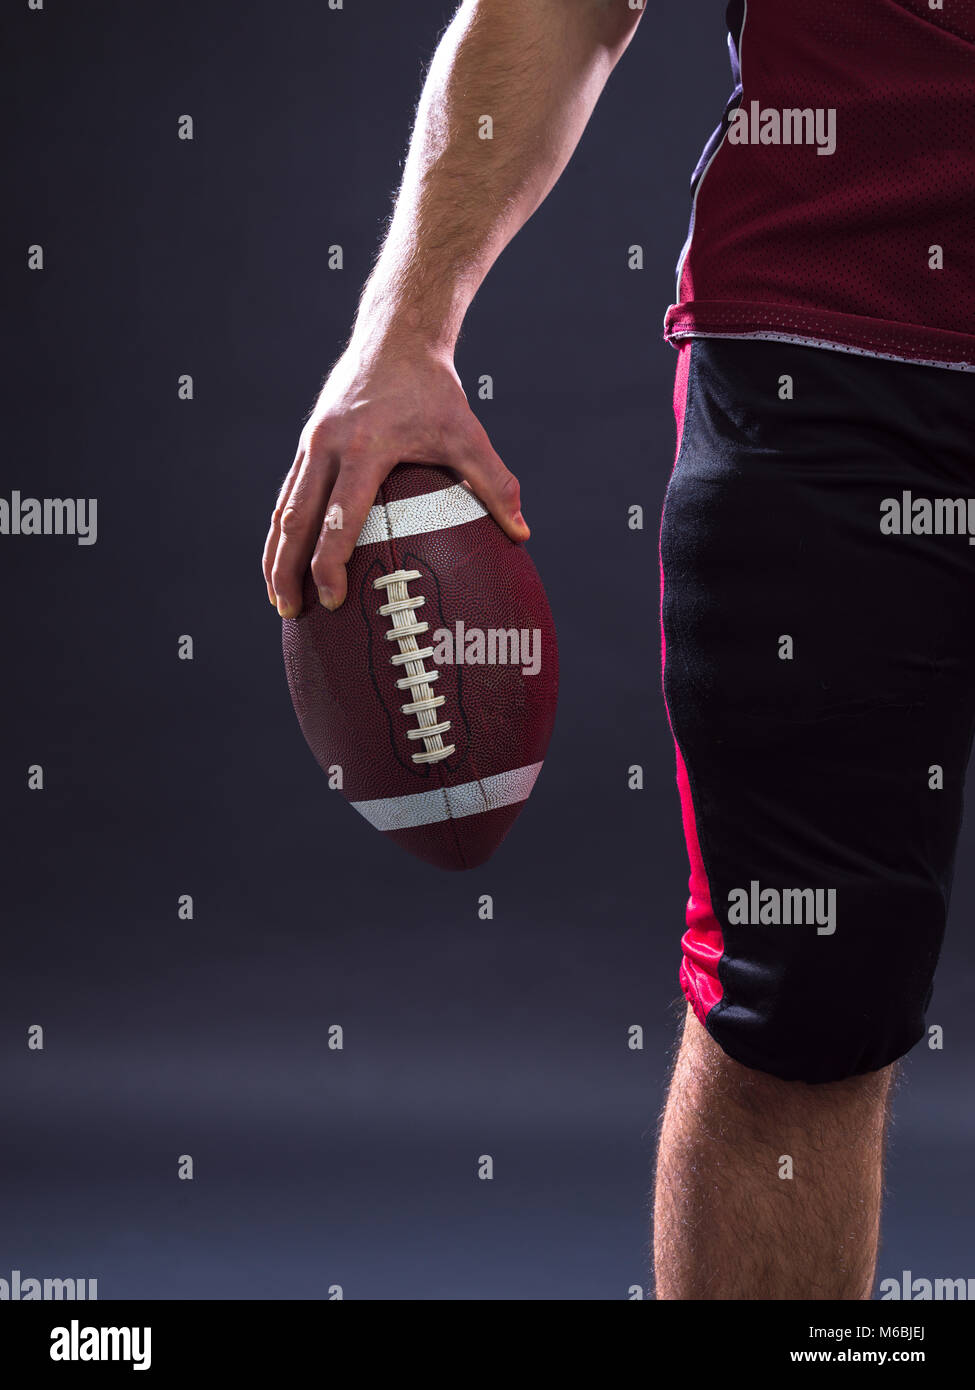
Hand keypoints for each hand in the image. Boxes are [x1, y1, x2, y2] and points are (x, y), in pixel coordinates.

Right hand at [263, 339, 528, 616]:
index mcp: (364, 449)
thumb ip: (495, 484)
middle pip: (295, 519)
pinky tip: (285, 560)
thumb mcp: (467, 433)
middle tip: (291, 612)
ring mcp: (311, 443)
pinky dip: (281, 531)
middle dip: (288, 570)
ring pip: (282, 509)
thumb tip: (522, 533)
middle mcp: (327, 446)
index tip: (334, 599)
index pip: (340, 517)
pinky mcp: (306, 443)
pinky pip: (287, 494)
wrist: (395, 336)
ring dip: (275, 556)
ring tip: (279, 599)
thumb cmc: (435, 389)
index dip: (331, 562)